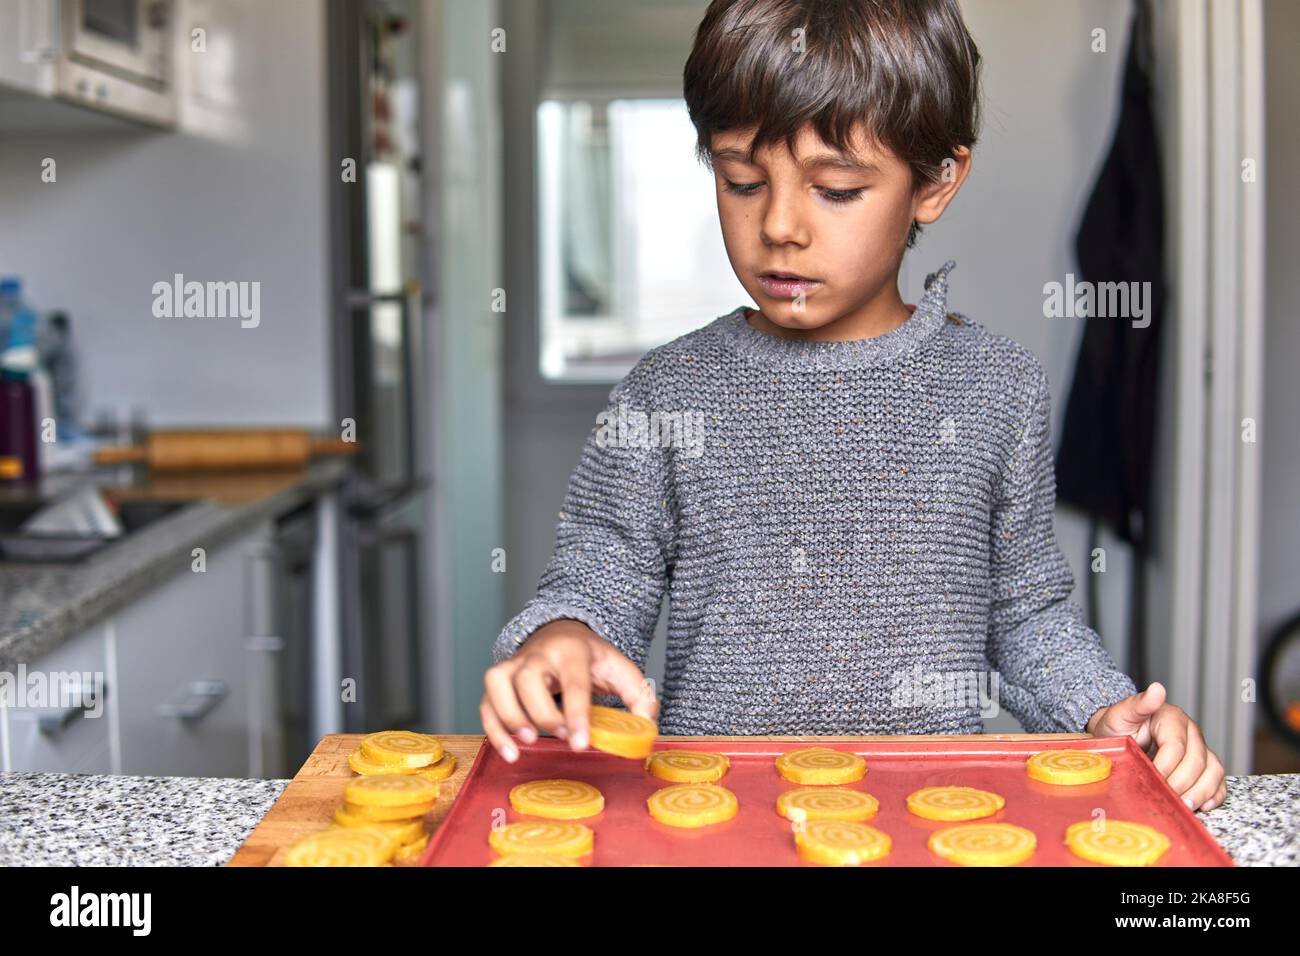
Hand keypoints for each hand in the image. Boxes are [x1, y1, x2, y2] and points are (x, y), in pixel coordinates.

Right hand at [480, 618, 658, 762]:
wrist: (562, 633)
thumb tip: (646, 724)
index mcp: (572, 650)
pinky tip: (509, 750)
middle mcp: (538, 654)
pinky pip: (486, 702)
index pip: (573, 681)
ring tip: (528, 742)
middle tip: (561, 735)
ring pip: (499, 684)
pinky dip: (493, 728)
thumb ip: (638, 695)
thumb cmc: (591, 657)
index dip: (576, 713)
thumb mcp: (620, 668)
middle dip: (542, 712)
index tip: (580, 742)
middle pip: (528, 678)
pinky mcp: (499, 681)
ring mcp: (514, 664)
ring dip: (509, 717)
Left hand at [1087, 681, 1225, 812]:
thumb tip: (1157, 689)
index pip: (1176, 747)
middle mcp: (1191, 732)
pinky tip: (1203, 805)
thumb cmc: (1117, 725)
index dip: (1165, 767)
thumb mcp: (1120, 714)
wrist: (1116, 733)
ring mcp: (1199, 748)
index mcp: (1172, 718)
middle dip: (1182, 784)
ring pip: (1213, 771)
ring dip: (1201, 792)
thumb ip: (1139, 704)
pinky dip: (1214, 794)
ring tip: (1184, 806)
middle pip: (1197, 762)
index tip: (1151, 780)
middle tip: (1166, 798)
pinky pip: (1218, 779)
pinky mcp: (1202, 763)